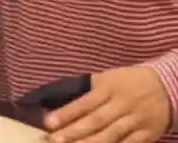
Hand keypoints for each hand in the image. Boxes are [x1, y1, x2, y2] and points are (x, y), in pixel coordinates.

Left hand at [45, 66, 171, 142]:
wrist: (168, 86)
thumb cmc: (130, 82)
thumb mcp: (109, 78)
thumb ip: (89, 89)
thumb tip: (60, 100)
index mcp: (109, 87)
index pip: (84, 102)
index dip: (66, 113)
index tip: (48, 123)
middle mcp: (121, 104)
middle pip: (95, 121)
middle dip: (74, 131)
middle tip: (54, 140)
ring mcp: (135, 120)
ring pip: (110, 135)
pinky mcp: (147, 134)